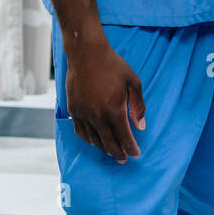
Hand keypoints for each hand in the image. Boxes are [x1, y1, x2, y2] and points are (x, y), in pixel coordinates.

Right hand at [63, 34, 144, 162]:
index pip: (124, 136)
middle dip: (118, 153)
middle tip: (124, 160)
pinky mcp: (73, 110)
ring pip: (93, 139)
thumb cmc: (113, 65)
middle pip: (108, 142)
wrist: (86, 54)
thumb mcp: (133, 82)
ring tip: (112, 152)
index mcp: (113, 110)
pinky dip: (89, 139)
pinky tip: (94, 141)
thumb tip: (140, 125)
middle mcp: (97, 116)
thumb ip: (138, 106)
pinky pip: (80, 131)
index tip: (136, 154)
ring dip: (103, 148)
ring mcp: (82, 114)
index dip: (130, 147)